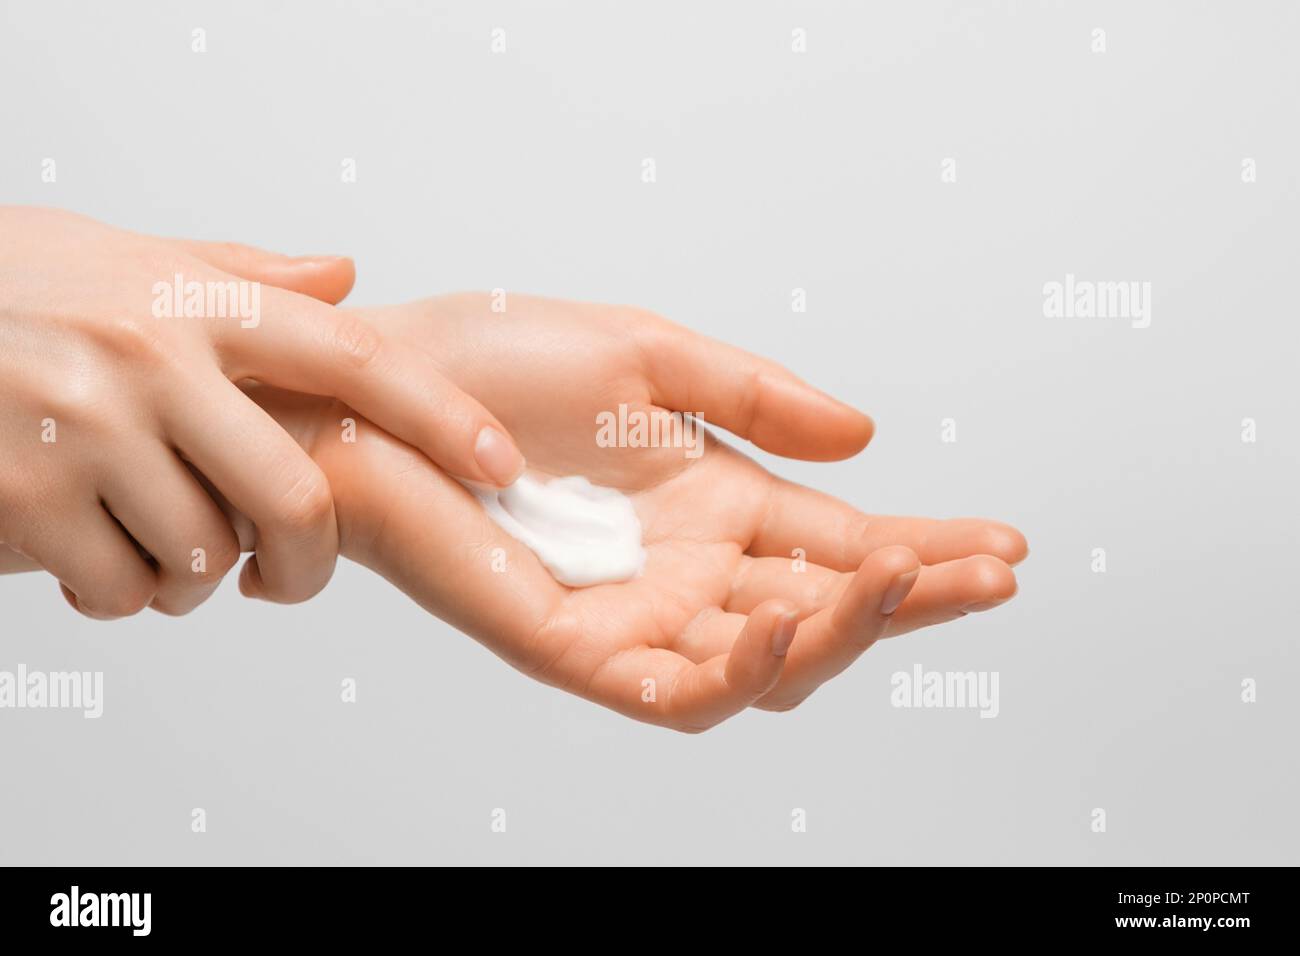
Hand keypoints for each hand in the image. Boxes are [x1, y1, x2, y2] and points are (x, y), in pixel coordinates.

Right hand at [0, 208, 524, 617]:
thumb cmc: (13, 294)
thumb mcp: (127, 261)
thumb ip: (241, 274)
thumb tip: (346, 275)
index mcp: (191, 301)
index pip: (349, 358)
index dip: (437, 415)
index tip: (500, 462)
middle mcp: (149, 363)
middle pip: (295, 499)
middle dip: (307, 563)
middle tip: (286, 575)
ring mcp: (82, 434)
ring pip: (202, 560)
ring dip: (196, 578)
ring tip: (158, 541)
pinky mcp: (20, 503)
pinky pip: (120, 592)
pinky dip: (123, 595)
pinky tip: (93, 554)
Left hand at [248, 293, 1026, 731]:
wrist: (379, 385)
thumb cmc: (493, 362)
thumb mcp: (651, 357)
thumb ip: (757, 398)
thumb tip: (865, 435)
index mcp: (713, 504)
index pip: (840, 541)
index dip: (925, 546)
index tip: (1005, 542)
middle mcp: (686, 570)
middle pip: (824, 611)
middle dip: (912, 597)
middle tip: (990, 574)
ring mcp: (635, 615)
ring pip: (767, 663)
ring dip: (843, 632)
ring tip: (904, 581)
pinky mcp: (576, 648)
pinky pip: (675, 689)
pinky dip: (739, 670)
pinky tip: (788, 623)